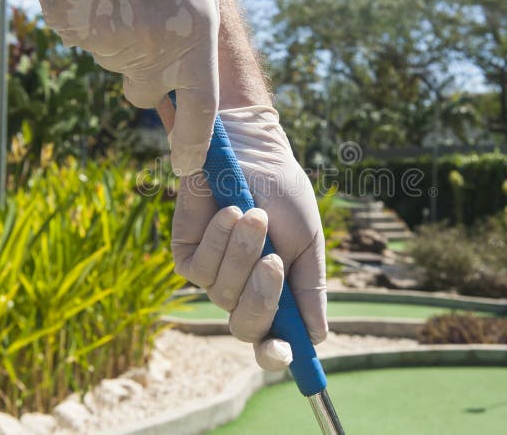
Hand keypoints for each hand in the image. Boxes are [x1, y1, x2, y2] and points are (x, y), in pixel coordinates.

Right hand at [16, 0, 219, 174]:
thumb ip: (192, 45)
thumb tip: (175, 91)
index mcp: (193, 37)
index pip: (200, 108)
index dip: (192, 143)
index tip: (184, 166)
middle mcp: (153, 47)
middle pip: (142, 92)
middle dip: (143, 75)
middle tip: (143, 26)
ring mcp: (109, 42)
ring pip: (113, 64)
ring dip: (117, 41)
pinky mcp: (73, 32)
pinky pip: (85, 44)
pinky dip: (91, 26)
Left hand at [171, 106, 327, 370]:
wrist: (251, 152)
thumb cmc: (282, 194)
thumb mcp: (307, 241)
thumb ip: (309, 288)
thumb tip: (318, 338)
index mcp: (275, 292)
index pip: (272, 340)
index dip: (277, 353)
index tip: (284, 352)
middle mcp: (243, 290)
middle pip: (247, 326)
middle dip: (261, 296)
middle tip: (273, 261)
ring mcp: (214, 276)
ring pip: (224, 293)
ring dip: (241, 253)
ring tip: (253, 214)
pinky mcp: (188, 257)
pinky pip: (201, 269)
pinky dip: (218, 240)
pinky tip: (229, 210)